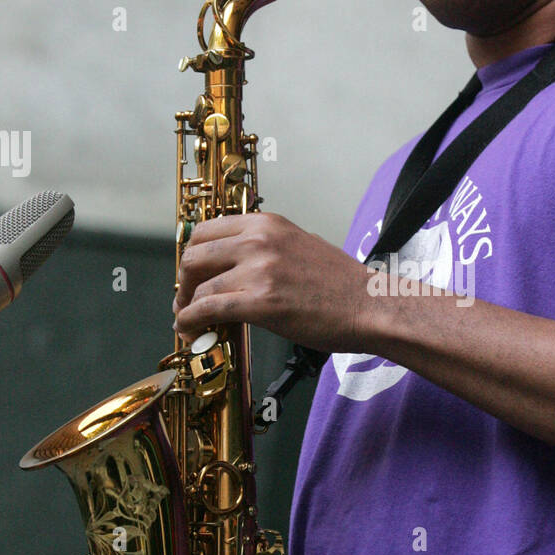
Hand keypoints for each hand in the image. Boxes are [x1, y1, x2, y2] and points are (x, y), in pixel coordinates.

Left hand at [173, 212, 372, 351]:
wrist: (370, 307)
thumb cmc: (342, 285)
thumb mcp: (301, 245)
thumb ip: (267, 248)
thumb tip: (237, 264)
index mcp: (267, 224)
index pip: (206, 230)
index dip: (191, 255)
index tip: (191, 274)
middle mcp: (259, 240)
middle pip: (195, 255)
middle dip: (183, 282)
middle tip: (185, 300)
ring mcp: (259, 270)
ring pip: (199, 286)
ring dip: (186, 308)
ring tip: (188, 322)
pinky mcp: (261, 302)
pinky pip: (209, 310)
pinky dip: (191, 322)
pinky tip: (190, 331)